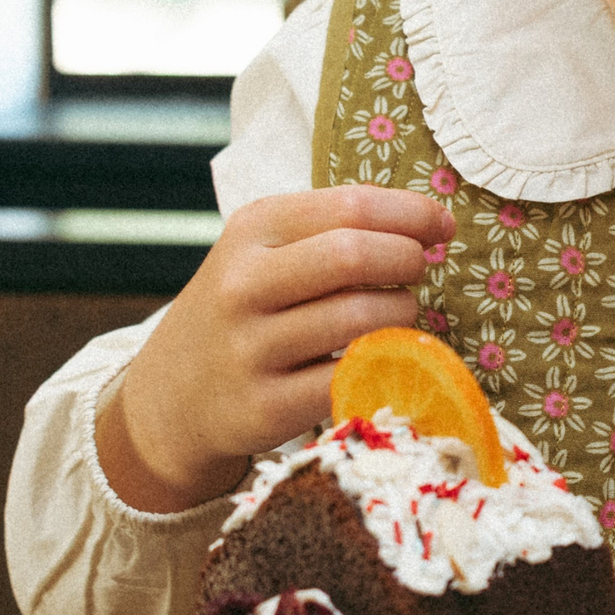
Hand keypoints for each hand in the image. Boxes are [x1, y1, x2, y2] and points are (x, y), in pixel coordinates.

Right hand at [100, 186, 452, 513]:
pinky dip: (383, 364)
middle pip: (354, 257)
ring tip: (396, 314)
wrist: (171, 396)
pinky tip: (378, 356)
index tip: (442, 227)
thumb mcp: (270, 248)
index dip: (413, 214)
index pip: (351, 206)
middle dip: (408, 260)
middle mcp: (242, 285)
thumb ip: (341, 227)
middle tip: (418, 269)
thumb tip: (434, 223)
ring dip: (402, 314)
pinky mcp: (264, 408)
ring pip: (361, 319)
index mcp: (252, 230)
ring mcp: (249, 350)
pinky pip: (352, 377)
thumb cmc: (249, 305)